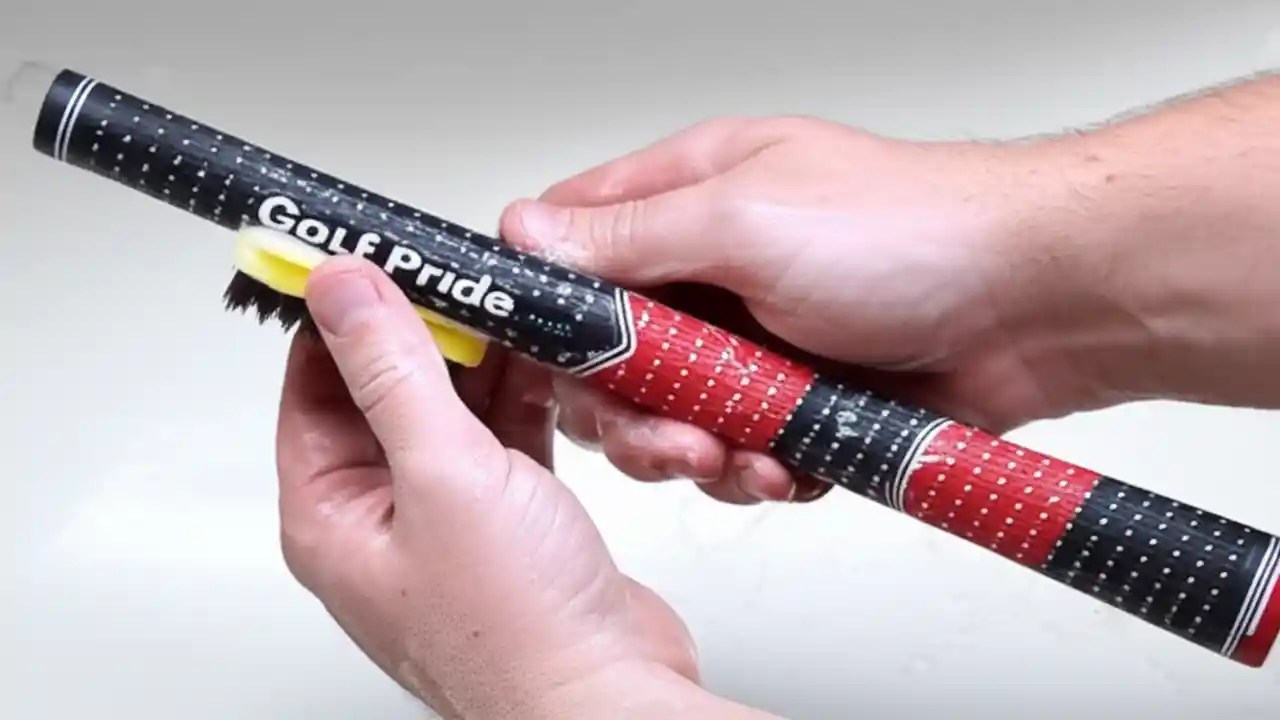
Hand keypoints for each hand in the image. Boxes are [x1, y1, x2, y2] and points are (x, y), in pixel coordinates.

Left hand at [274, 256, 773, 717]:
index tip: (378, 253)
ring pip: (451, 410)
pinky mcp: (507, 522)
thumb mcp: (443, 474)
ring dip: (484, 362)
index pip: (315, 381)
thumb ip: (393, 372)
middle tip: (466, 276)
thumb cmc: (518, 631)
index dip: (345, 312)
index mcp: (332, 511)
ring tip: (514, 310)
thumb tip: (342, 289)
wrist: (607, 697)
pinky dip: (522, 401)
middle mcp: (381, 516)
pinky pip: (501, 440)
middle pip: (387, 389)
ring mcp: (447, 519)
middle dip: (430, 330)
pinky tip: (546, 365)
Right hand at [498, 116, 1105, 504]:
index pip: (572, 248)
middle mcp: (711, 268)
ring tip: (741, 451)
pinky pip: (739, 451)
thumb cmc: (912, 231)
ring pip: (671, 415)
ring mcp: (753, 340)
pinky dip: (756, 469)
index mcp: (687, 198)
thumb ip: (627, 237)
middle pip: (610, 354)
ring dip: (695, 447)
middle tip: (668, 430)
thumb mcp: (745, 219)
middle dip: (629, 407)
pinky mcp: (795, 401)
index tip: (560, 364)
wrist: (1035, 304)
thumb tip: (529, 234)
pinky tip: (787, 464)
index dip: (549, 311)